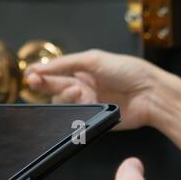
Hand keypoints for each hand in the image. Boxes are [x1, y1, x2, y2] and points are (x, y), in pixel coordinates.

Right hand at [22, 49, 168, 129]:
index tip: (30, 74)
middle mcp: (83, 85)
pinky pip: (75, 119)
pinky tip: (80, 104)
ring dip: (65, 97)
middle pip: (55, 87)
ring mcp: (88, 103)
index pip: (55, 71)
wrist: (150, 93)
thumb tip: (40, 67)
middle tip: (35, 82)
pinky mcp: (93, 119)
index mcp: (82, 69)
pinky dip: (73, 113)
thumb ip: (65, 64)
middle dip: (45, 84)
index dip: (41, 73)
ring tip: (78, 92)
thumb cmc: (128, 71)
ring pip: (63, 103)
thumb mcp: (94, 59)